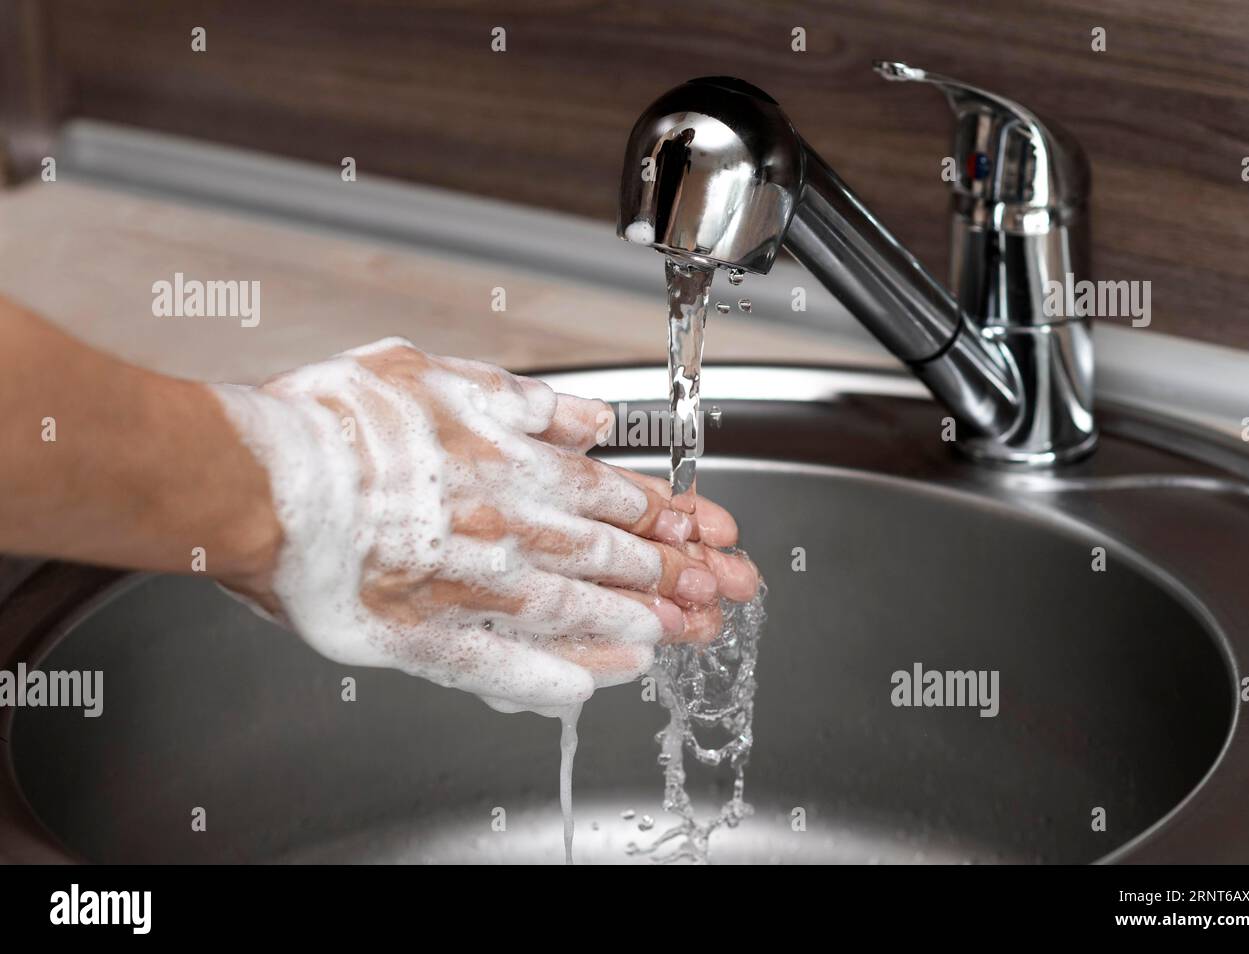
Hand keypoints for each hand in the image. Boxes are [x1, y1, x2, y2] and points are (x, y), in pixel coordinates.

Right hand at [213, 338, 757, 714]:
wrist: (259, 481)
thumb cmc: (335, 424)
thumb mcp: (439, 375)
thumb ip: (524, 403)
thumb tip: (591, 424)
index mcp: (514, 464)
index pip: (615, 497)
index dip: (670, 519)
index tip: (710, 534)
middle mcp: (510, 529)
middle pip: (614, 557)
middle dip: (677, 575)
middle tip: (724, 592)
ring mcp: (475, 589)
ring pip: (579, 610)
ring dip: (636, 621)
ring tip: (680, 635)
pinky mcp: (430, 638)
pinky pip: (510, 664)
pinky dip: (560, 672)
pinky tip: (599, 681)